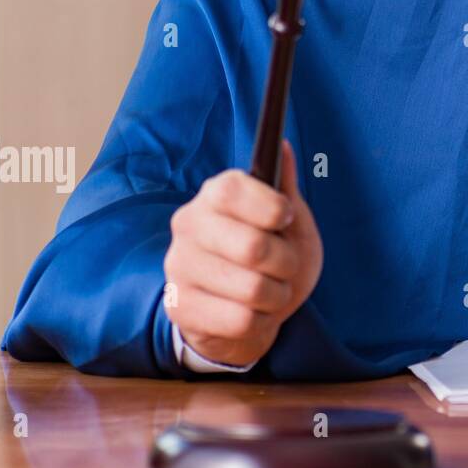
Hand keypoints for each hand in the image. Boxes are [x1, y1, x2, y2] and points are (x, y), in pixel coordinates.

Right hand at [163, 140, 322, 367]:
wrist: (248, 313)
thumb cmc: (272, 258)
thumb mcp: (289, 222)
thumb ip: (286, 188)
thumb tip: (285, 146)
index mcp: (215, 194)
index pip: (233, 191)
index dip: (272, 208)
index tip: (287, 219)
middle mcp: (188, 224)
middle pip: (252, 247)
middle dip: (286, 262)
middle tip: (286, 265)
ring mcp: (178, 267)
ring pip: (251, 288)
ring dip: (276, 295)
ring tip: (271, 291)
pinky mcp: (178, 308)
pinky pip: (240, 320)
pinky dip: (261, 320)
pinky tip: (252, 312)